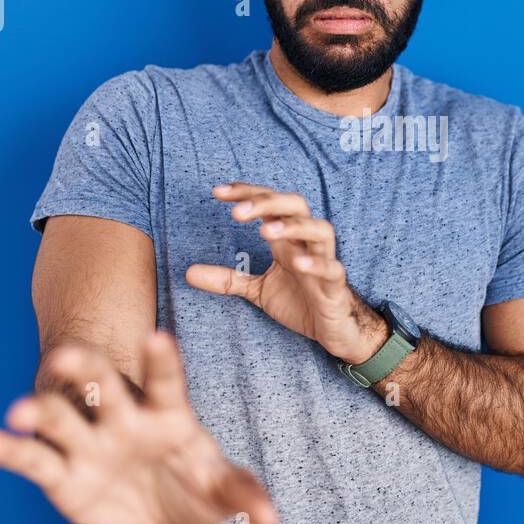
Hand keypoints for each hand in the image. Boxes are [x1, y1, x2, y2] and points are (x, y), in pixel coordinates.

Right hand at [0, 331, 278, 523]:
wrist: (155, 508)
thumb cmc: (191, 481)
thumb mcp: (220, 488)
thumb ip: (243, 496)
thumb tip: (272, 519)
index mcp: (167, 412)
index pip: (167, 380)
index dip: (162, 360)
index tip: (158, 336)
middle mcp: (122, 418)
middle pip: (103, 383)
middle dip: (85, 368)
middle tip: (67, 355)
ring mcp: (88, 442)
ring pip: (61, 417)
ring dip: (40, 411)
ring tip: (19, 409)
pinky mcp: (61, 473)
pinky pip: (32, 459)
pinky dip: (8, 450)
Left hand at [185, 182, 387, 363]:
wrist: (336, 332)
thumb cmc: (301, 302)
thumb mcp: (258, 290)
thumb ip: (227, 279)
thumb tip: (187, 272)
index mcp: (287, 240)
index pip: (269, 204)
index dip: (246, 193)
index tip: (216, 192)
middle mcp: (306, 244)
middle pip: (295, 205)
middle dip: (267, 202)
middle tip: (236, 212)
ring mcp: (324, 263)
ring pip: (320, 230)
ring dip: (293, 226)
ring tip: (266, 231)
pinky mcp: (336, 288)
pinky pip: (332, 269)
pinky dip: (317, 263)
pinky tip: (299, 263)